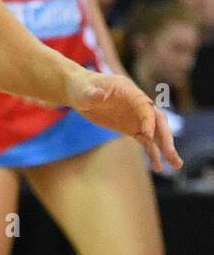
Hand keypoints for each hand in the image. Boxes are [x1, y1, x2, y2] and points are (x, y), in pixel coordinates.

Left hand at [68, 70, 182, 172]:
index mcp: (128, 91)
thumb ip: (90, 94)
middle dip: (165, 137)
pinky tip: (158, 166)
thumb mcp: (82, 91)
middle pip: (157, 120)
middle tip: (171, 154)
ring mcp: (135, 116)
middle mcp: (137, 104)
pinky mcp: (131, 127)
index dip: (148, 121)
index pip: (145, 107)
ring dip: (166, 147)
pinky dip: (153, 152)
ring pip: (156, 132)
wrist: (78, 91)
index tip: (146, 136)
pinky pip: (146, 140)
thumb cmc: (80, 87)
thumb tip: (97, 95)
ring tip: (176, 164)